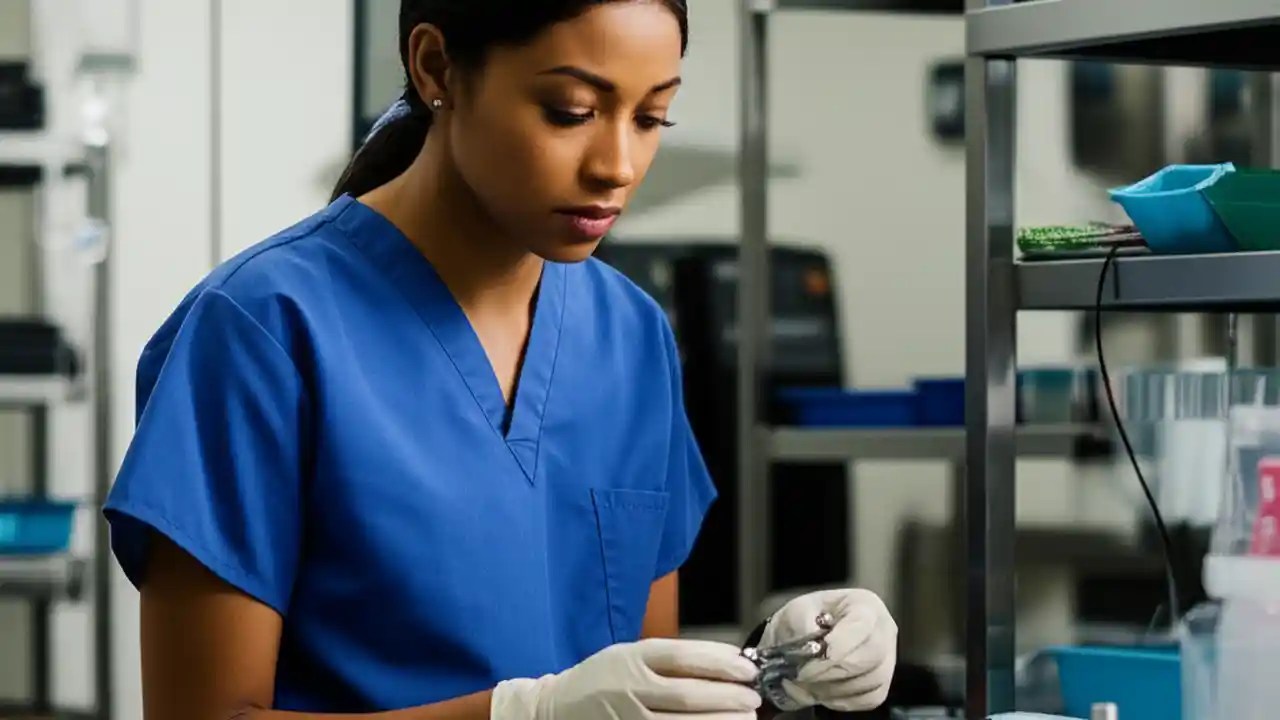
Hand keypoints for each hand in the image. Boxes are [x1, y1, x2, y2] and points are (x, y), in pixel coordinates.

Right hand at [490, 638, 762, 719]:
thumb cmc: (603, 677)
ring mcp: (628, 718)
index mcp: (633, 657)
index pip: (682, 657)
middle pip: (687, 695)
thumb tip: (727, 662)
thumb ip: (671, 659)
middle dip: (727, 698)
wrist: (556, 708)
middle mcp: (630, 688)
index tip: (747, 668)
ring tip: (745, 718)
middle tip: (753, 699)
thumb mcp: (631, 654)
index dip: (719, 662)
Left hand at [759, 588, 896, 712]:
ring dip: (835, 686)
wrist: (802, 643)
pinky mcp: (882, 684)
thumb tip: (813, 643)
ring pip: (872, 681)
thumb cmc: (804, 622)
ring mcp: (888, 658)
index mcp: (865, 604)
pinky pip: (870, 699)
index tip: (816, 654)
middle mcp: (884, 630)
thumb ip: (802, 622)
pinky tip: (823, 690)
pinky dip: (843, 699)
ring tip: (809, 681)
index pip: (862, 625)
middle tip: (804, 673)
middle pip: (872, 656)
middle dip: (834, 669)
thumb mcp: (797, 611)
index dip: (840, 644)